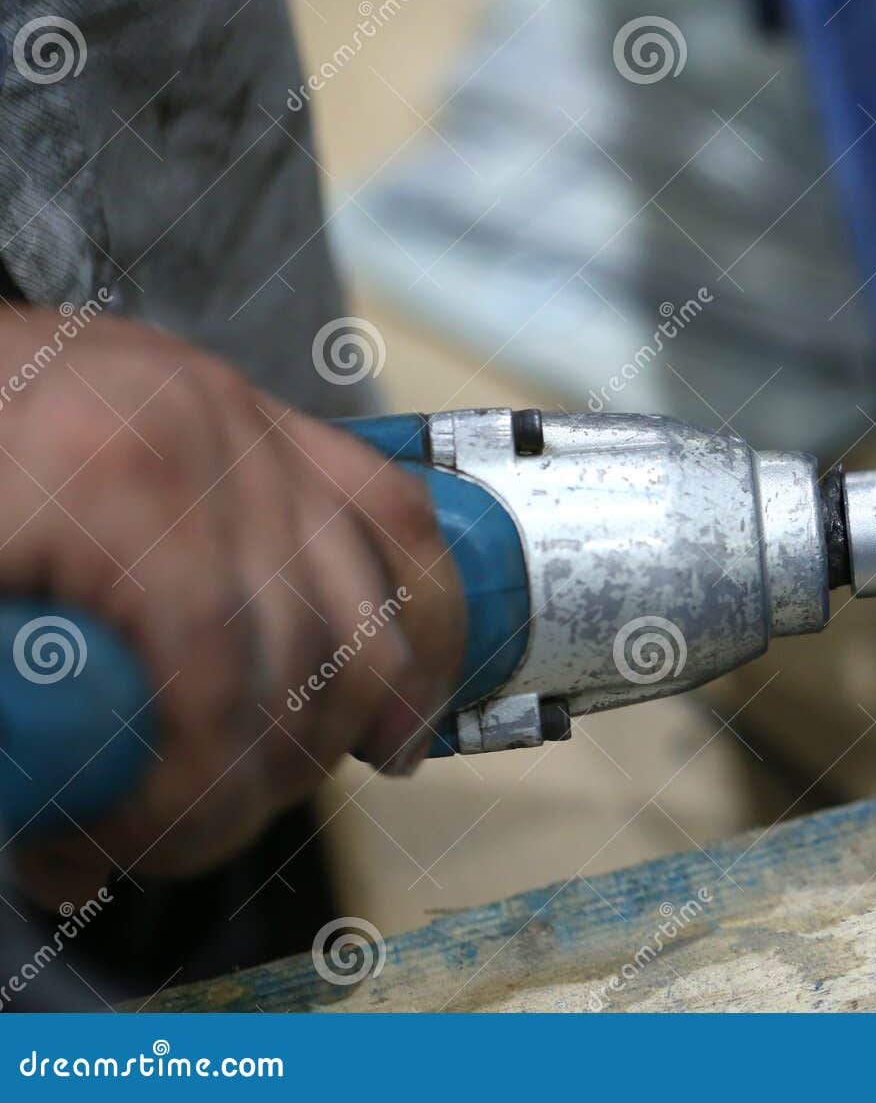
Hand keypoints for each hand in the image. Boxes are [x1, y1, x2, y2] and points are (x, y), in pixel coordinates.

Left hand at [0, 307, 463, 902]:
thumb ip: (4, 692)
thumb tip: (39, 805)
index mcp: (114, 483)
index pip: (215, 686)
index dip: (189, 802)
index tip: (103, 854)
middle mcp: (217, 447)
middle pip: (307, 661)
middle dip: (256, 784)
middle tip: (168, 838)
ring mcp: (264, 432)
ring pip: (377, 609)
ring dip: (353, 726)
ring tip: (284, 791)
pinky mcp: (288, 426)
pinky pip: (400, 526)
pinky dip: (429, 626)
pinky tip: (409, 707)